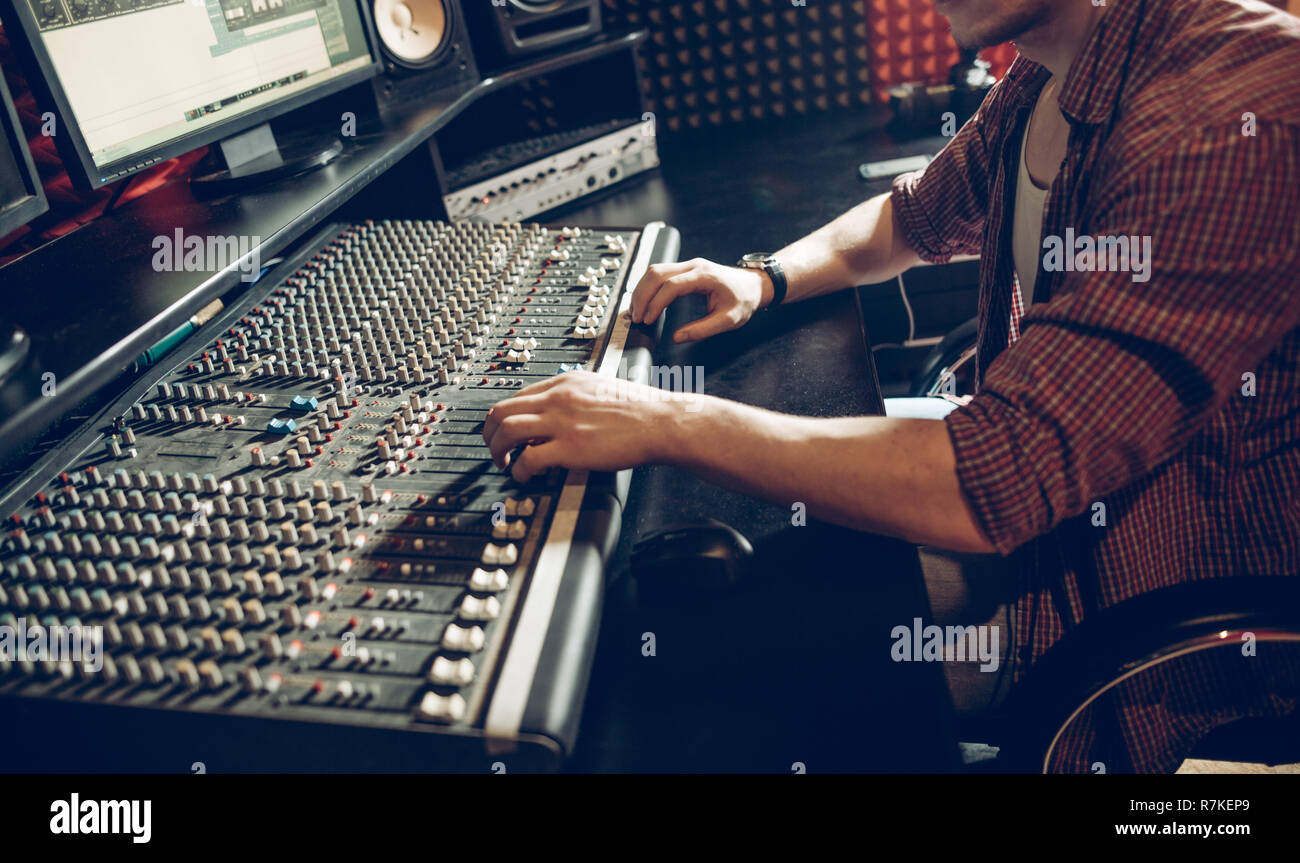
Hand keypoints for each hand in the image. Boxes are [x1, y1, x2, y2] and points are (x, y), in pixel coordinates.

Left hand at [481, 370, 683, 482]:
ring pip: (506, 431)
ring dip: (496, 450)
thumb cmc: (640, 409)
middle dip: (489, 432)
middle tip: (492, 447)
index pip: (518, 395)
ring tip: (502, 463)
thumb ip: (575, 398)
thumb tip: (558, 415)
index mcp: (565, 382)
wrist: (660, 421)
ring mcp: (562, 422)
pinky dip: (519, 470)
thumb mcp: (600, 389)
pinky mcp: (569, 448)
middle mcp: (558, 398)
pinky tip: (524, 476)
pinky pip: (528, 459)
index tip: (503, 428)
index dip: (503, 415)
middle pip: (502, 410)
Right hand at [629, 257, 768, 342]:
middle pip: (657, 273)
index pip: (671, 285)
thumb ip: (703, 329)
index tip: (648, 320)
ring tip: (636, 311)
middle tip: (636, 317)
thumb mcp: (728, 320)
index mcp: (704, 275)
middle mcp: (693, 265)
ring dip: (642, 290)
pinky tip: (645, 301)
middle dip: (642, 295)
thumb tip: (677, 338)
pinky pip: (660, 273)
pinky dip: (648, 287)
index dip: (656, 303)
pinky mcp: (684, 268)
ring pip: (654, 270)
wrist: (753, 284)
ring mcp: (688, 264)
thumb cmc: (743, 300)